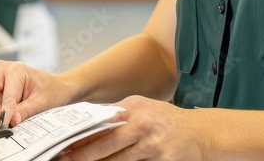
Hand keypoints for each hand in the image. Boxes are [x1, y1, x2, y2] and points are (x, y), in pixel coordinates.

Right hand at [0, 60, 76, 127]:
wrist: (56, 87)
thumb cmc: (51, 89)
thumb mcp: (42, 102)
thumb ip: (25, 111)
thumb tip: (11, 121)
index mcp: (15, 69)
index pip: (3, 94)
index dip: (4, 112)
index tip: (6, 124)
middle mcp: (1, 71)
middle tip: (5, 125)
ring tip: (10, 120)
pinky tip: (7, 117)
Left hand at [59, 96, 207, 160]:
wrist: (201, 133)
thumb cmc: (166, 121)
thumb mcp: (142, 109)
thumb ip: (118, 117)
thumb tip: (88, 125)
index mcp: (134, 108)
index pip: (100, 123)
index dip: (80, 137)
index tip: (63, 146)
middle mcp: (143, 124)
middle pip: (106, 144)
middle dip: (83, 155)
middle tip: (65, 160)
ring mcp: (153, 145)